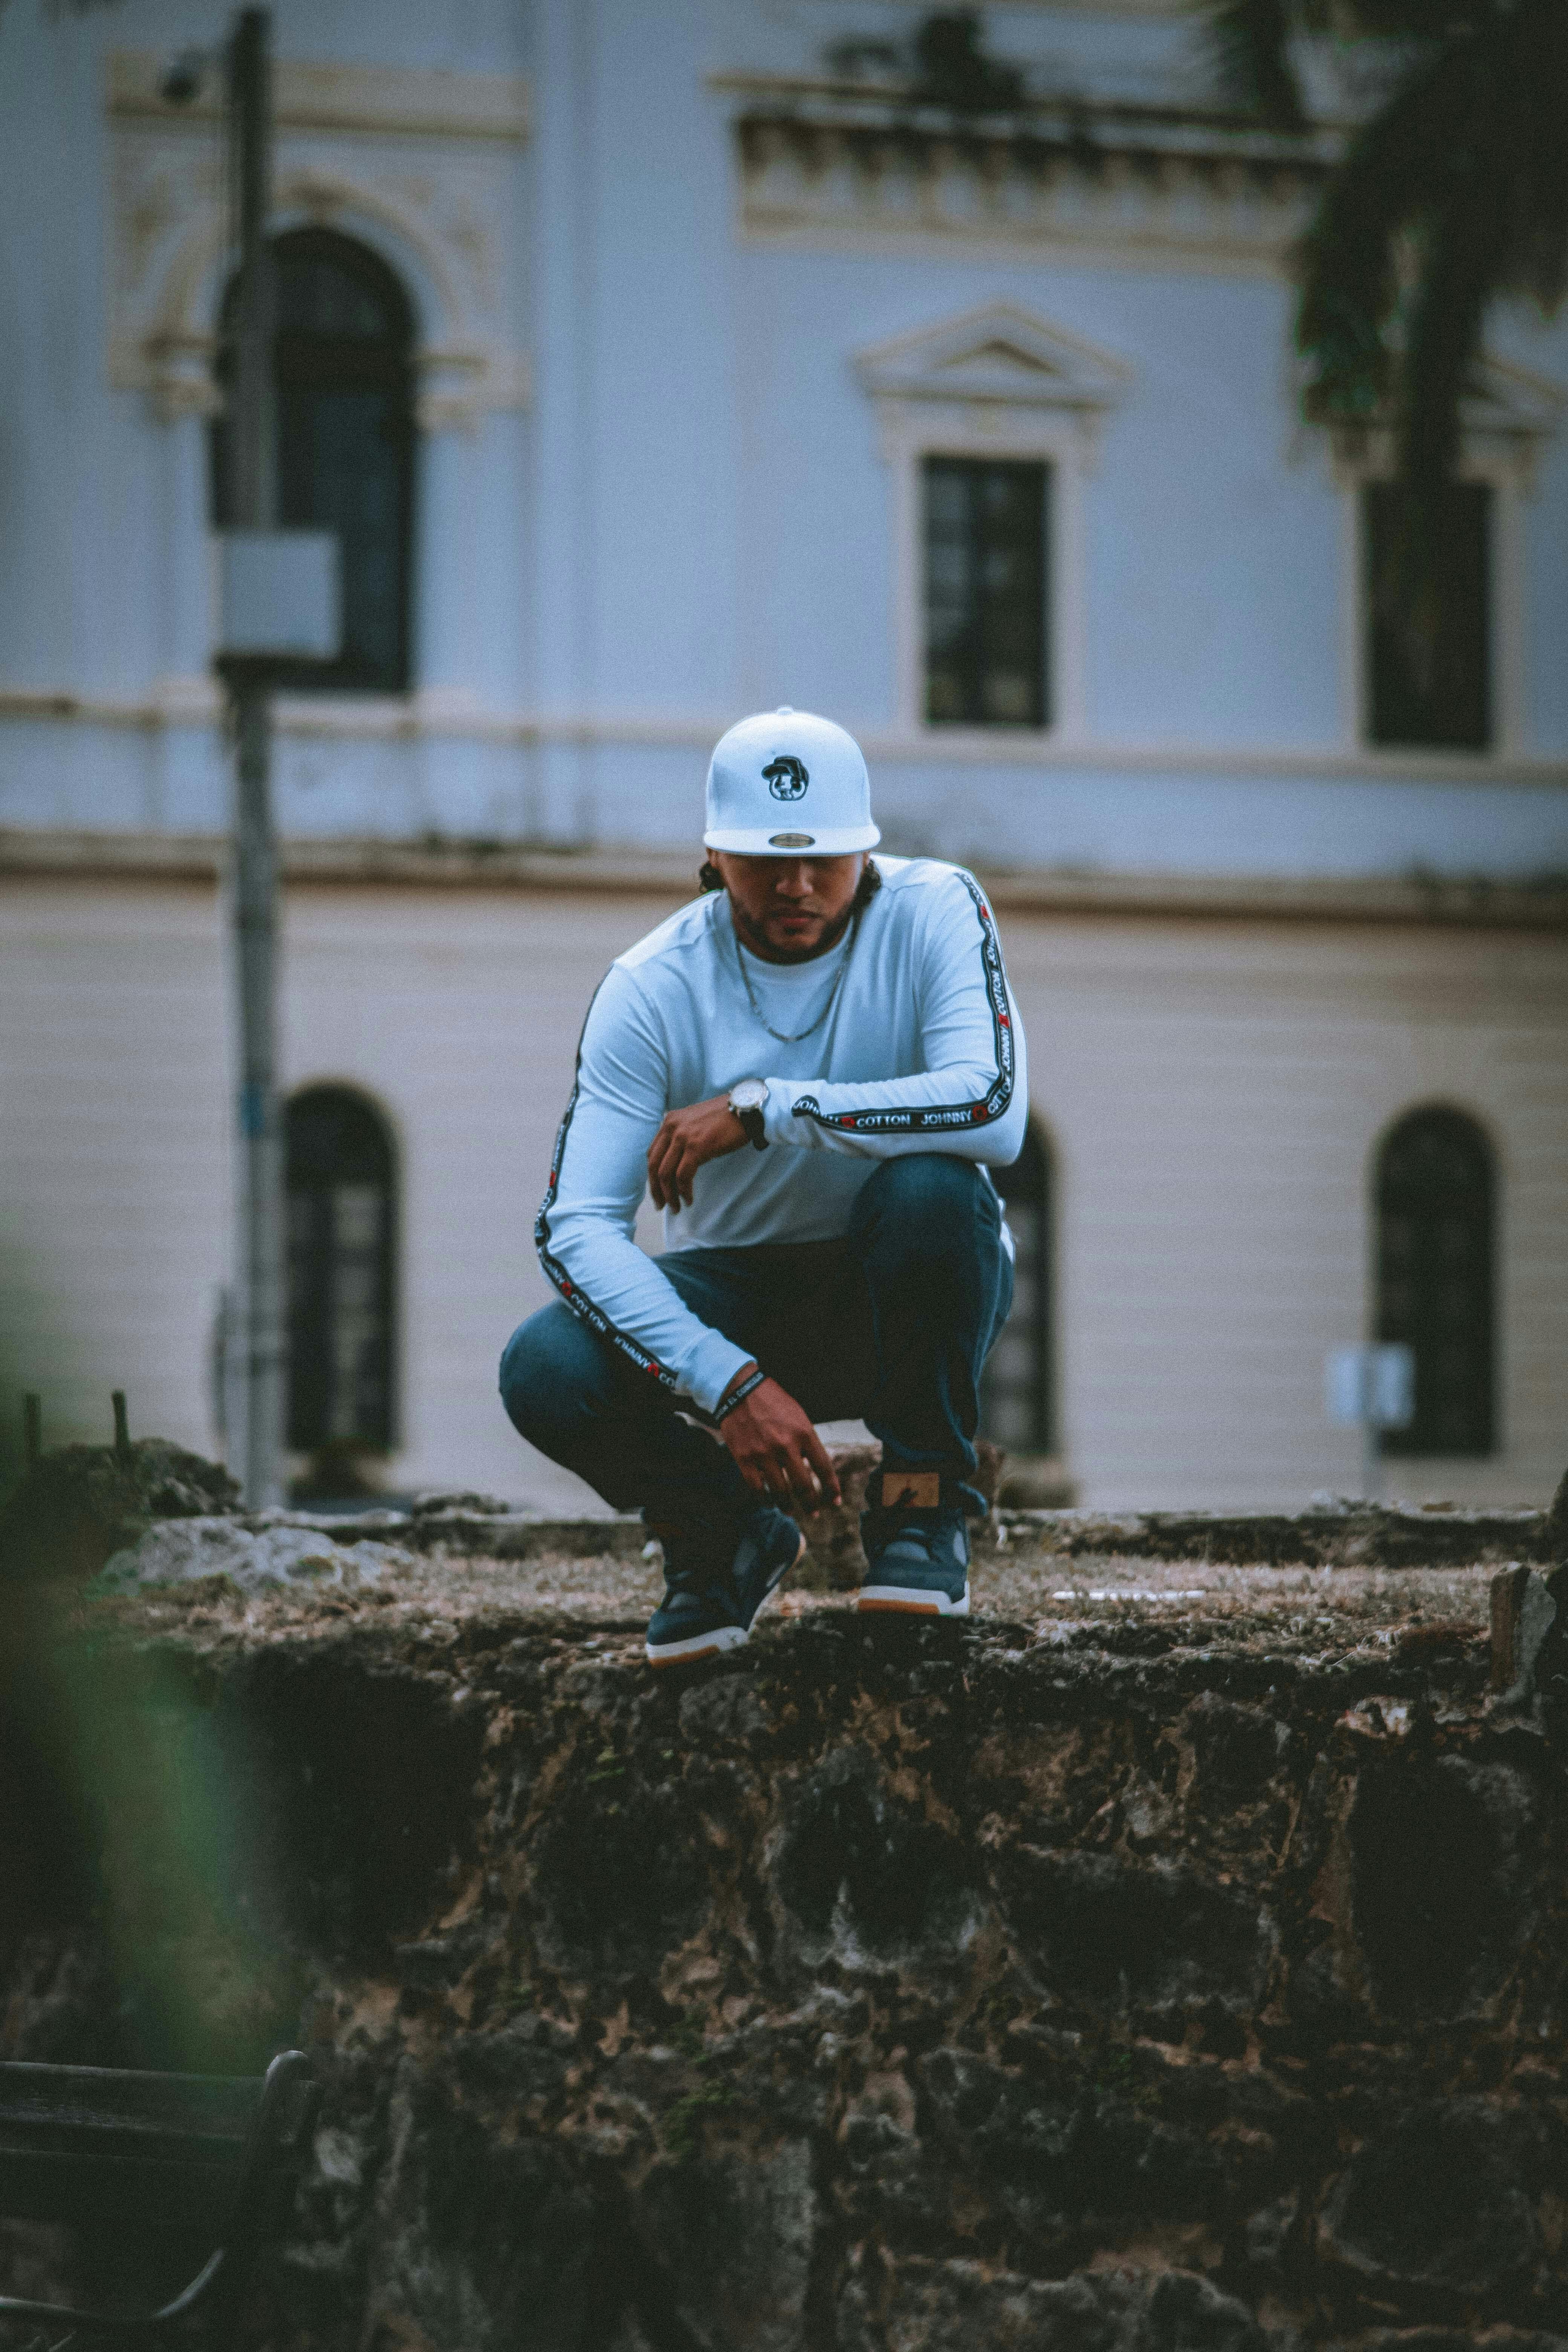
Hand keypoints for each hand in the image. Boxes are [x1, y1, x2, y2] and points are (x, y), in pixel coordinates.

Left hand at [647, 1094, 749, 1211]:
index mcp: (669, 1121)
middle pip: (654, 1165)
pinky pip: (683, 1175)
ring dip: (669, 1195)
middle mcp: (672, 1127)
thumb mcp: (696, 1124)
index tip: (658, 1191)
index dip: (652, 1176)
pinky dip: (684, 1191)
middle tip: (662, 1206)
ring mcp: (683, 1136)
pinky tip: (689, 1199)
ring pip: (666, 1174)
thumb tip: (677, 1165)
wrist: (746, 1109)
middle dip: (656, 1190)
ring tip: (677, 1207)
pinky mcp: (696, 1146)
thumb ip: (682, 1138)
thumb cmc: (726, 1119)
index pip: (652, 1154)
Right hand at [717, 1367, 842, 1509]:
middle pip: (804, 1485)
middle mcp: (786, 1446)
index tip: (836, 1501)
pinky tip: (769, 1504)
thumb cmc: (773, 1402)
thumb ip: (806, 1441)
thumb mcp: (798, 1416)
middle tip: (814, 1513)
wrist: (740, 1390)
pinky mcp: (744, 1459)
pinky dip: (765, 1500)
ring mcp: (763, 1454)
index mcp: (804, 1433)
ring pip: (780, 1491)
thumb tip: (812, 1467)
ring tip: (791, 1512)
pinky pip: (757, 1488)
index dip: (832, 1488)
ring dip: (787, 1506)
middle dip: (811, 1504)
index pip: (824, 1467)